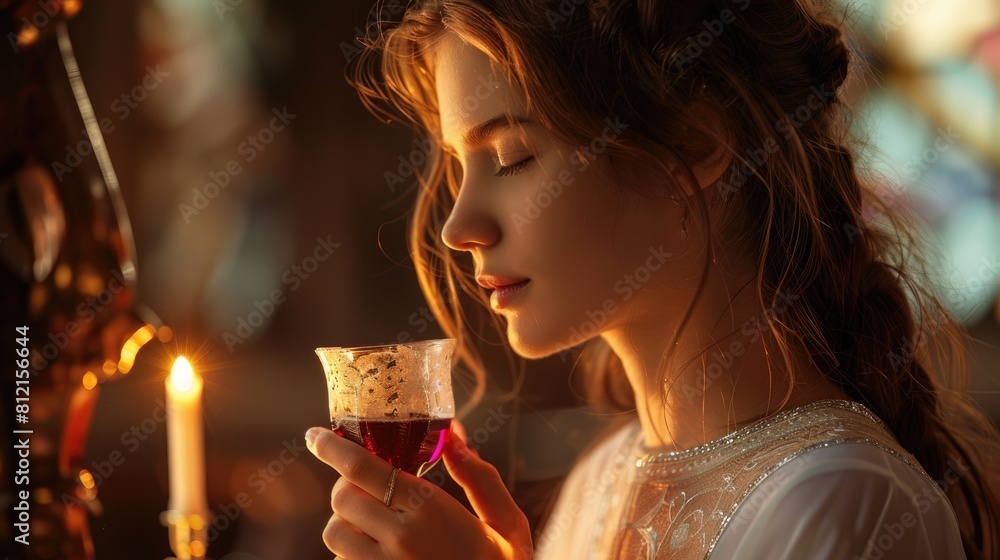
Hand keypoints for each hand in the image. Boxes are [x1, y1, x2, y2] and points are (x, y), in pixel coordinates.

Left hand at [305, 420, 532, 558]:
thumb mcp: (506, 524)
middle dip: (350, 487)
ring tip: (376, 526)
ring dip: (346, 522)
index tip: (316, 435)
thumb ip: (479, 477)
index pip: (362, 468)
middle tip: (372, 490)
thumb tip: (452, 435)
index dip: (332, 447)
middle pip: (342, 497)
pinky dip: (351, 554)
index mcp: (432, 510)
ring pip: (334, 532)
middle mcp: (401, 539)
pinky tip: (379, 555)